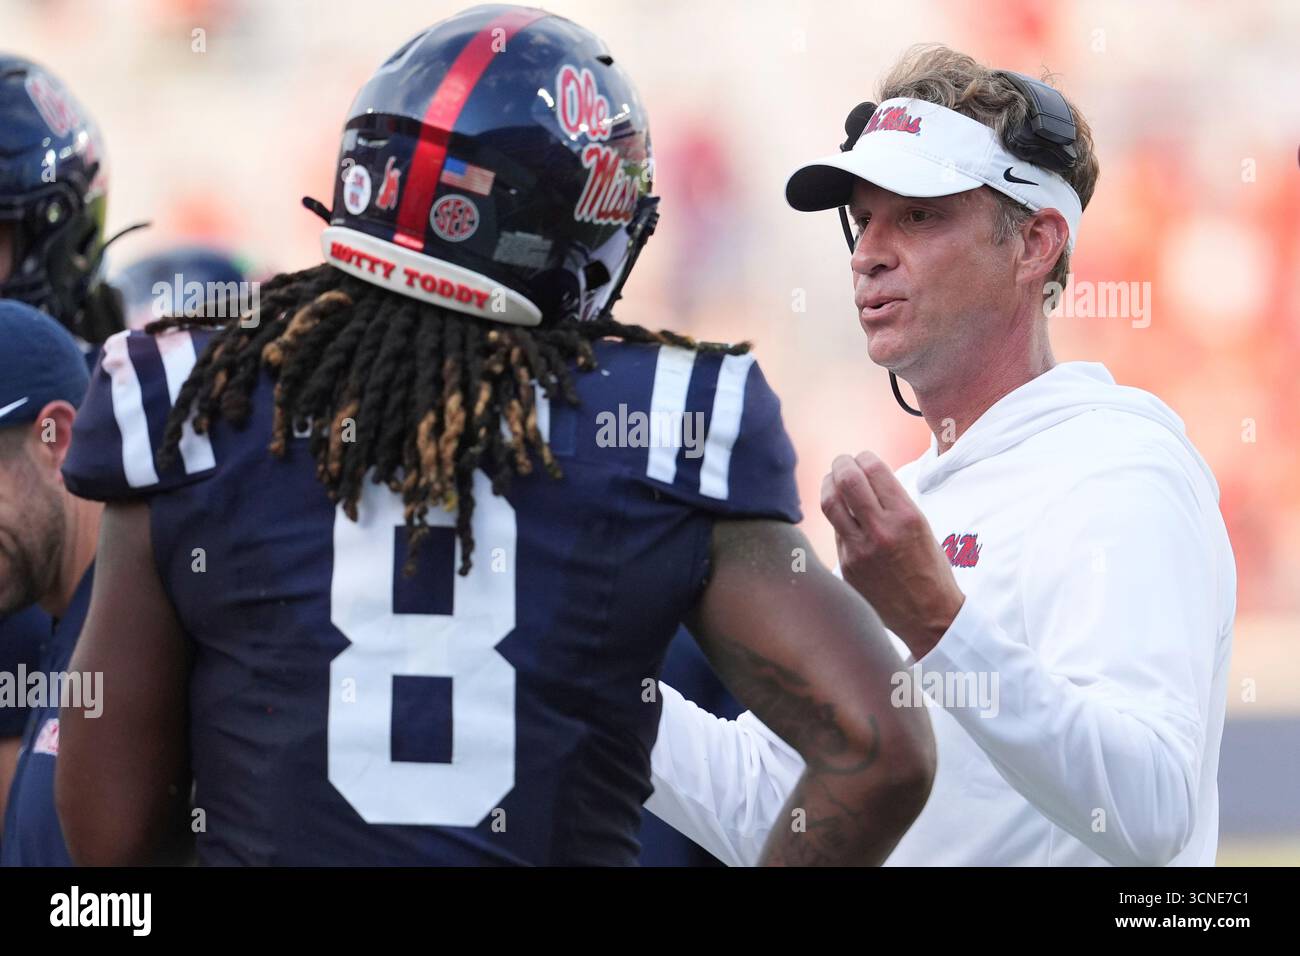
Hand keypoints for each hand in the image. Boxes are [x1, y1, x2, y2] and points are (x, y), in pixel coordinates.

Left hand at [820, 452, 965, 657]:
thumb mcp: (921, 527)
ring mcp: (859, 551)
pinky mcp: (847, 567)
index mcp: (906, 517)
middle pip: (846, 481)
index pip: (873, 470)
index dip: (863, 457)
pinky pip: (836, 532)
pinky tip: (842, 514)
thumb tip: (863, 476)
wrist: (928, 616)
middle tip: (841, 461)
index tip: (861, 457)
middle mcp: (881, 531)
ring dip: (829, 485)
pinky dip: (837, 517)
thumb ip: (892, 502)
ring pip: (830, 504)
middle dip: (841, 464)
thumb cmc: (929, 567)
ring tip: (832, 480)